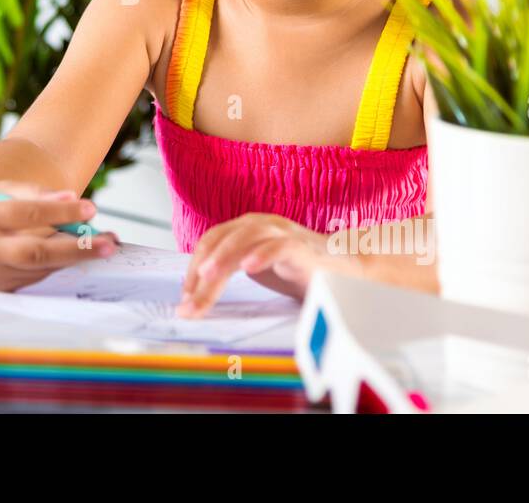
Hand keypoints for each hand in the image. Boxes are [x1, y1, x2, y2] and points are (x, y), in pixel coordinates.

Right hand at [0, 181, 119, 291]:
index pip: (27, 214)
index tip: (90, 208)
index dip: (62, 212)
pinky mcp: (1, 290)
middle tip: (109, 244)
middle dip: (76, 250)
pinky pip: (36, 276)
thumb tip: (69, 199)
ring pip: (41, 268)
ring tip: (104, 246)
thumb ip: (32, 193)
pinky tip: (78, 253)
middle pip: (36, 252)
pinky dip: (58, 264)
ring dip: (75, 258)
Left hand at [176, 213, 353, 317]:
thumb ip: (226, 277)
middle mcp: (258, 223)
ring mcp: (281, 231)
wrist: (343, 269)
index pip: (209, 242)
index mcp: (243, 228)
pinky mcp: (302, 245)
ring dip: (224, 255)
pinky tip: (250, 267)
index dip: (192, 268)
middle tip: (189, 300)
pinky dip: (263, 254)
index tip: (185, 299)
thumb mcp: (255, 272)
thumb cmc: (295, 269)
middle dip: (201, 271)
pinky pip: (280, 245)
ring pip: (246, 236)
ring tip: (208, 275)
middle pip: (221, 240)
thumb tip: (190, 303)